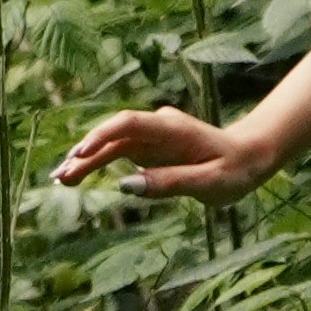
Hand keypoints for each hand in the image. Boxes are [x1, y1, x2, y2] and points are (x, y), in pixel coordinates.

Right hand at [56, 100, 272, 208]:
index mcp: (173, 129)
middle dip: (85, 153)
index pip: (130, 124)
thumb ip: (169, 183)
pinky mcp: (150, 149)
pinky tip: (75, 176)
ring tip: (59, 179)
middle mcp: (158, 127)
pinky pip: (118, 154)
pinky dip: (97, 164)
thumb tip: (125, 186)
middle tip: (60, 176)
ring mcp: (152, 137)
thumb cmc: (235, 170)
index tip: (81, 153)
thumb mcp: (209, 183)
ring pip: (111, 145)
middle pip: (114, 136)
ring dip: (85, 160)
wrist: (251, 156)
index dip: (102, 136)